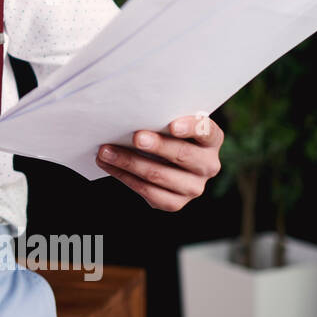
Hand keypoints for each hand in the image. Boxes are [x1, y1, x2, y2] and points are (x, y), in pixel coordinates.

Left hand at [94, 114, 223, 210]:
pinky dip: (124, 177)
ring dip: (129, 162)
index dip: (191, 128)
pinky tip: (109, 166)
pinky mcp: (176, 203)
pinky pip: (148, 191)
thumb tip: (130, 113)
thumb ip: (159, 118)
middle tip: (135, 137)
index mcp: (211, 140)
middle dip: (156, 146)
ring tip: (106, 151)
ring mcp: (194, 187)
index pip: (206, 131)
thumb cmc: (162, 133)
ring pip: (159, 175)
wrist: (162, 161)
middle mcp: (208, 165)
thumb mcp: (167, 122)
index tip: (173, 125)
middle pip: (182, 155)